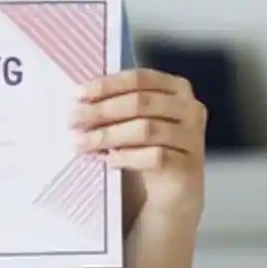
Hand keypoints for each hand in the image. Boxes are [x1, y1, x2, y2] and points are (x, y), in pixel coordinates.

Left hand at [70, 69, 206, 219]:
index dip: (107, 85)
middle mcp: (190, 108)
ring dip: (108, 135)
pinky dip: (127, 157)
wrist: (175, 189)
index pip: (139, 78)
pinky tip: (108, 160)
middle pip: (141, 103)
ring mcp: (192, 137)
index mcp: (177, 88)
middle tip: (73, 120)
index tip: (77, 95)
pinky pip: (154, 157)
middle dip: (102, 111)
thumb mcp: (136, 120)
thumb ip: (116, 105)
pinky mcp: (189, 166)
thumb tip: (79, 100)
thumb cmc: (150, 146)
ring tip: (83, 143)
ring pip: (146, 129)